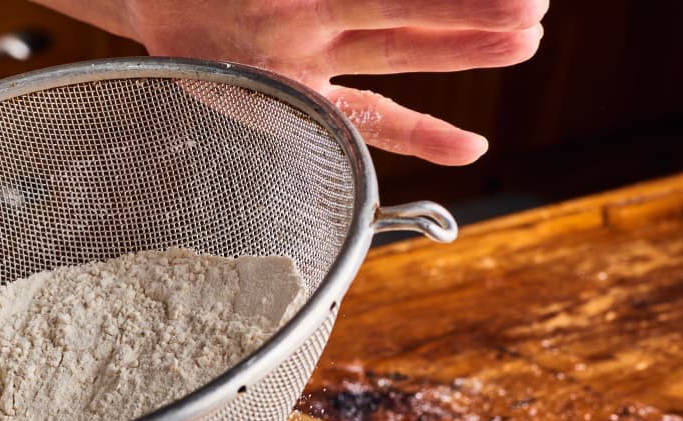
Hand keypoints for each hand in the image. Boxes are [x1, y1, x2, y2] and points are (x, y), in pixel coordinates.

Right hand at [40, 0, 544, 164]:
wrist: (146, 1)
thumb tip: (389, 3)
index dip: (460, 5)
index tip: (524, 0)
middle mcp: (297, 31)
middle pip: (403, 24)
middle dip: (476, 21)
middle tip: (536, 15)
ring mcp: (297, 69)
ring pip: (394, 59)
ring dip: (463, 55)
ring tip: (527, 43)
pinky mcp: (291, 101)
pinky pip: (363, 121)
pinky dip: (419, 133)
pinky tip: (472, 144)